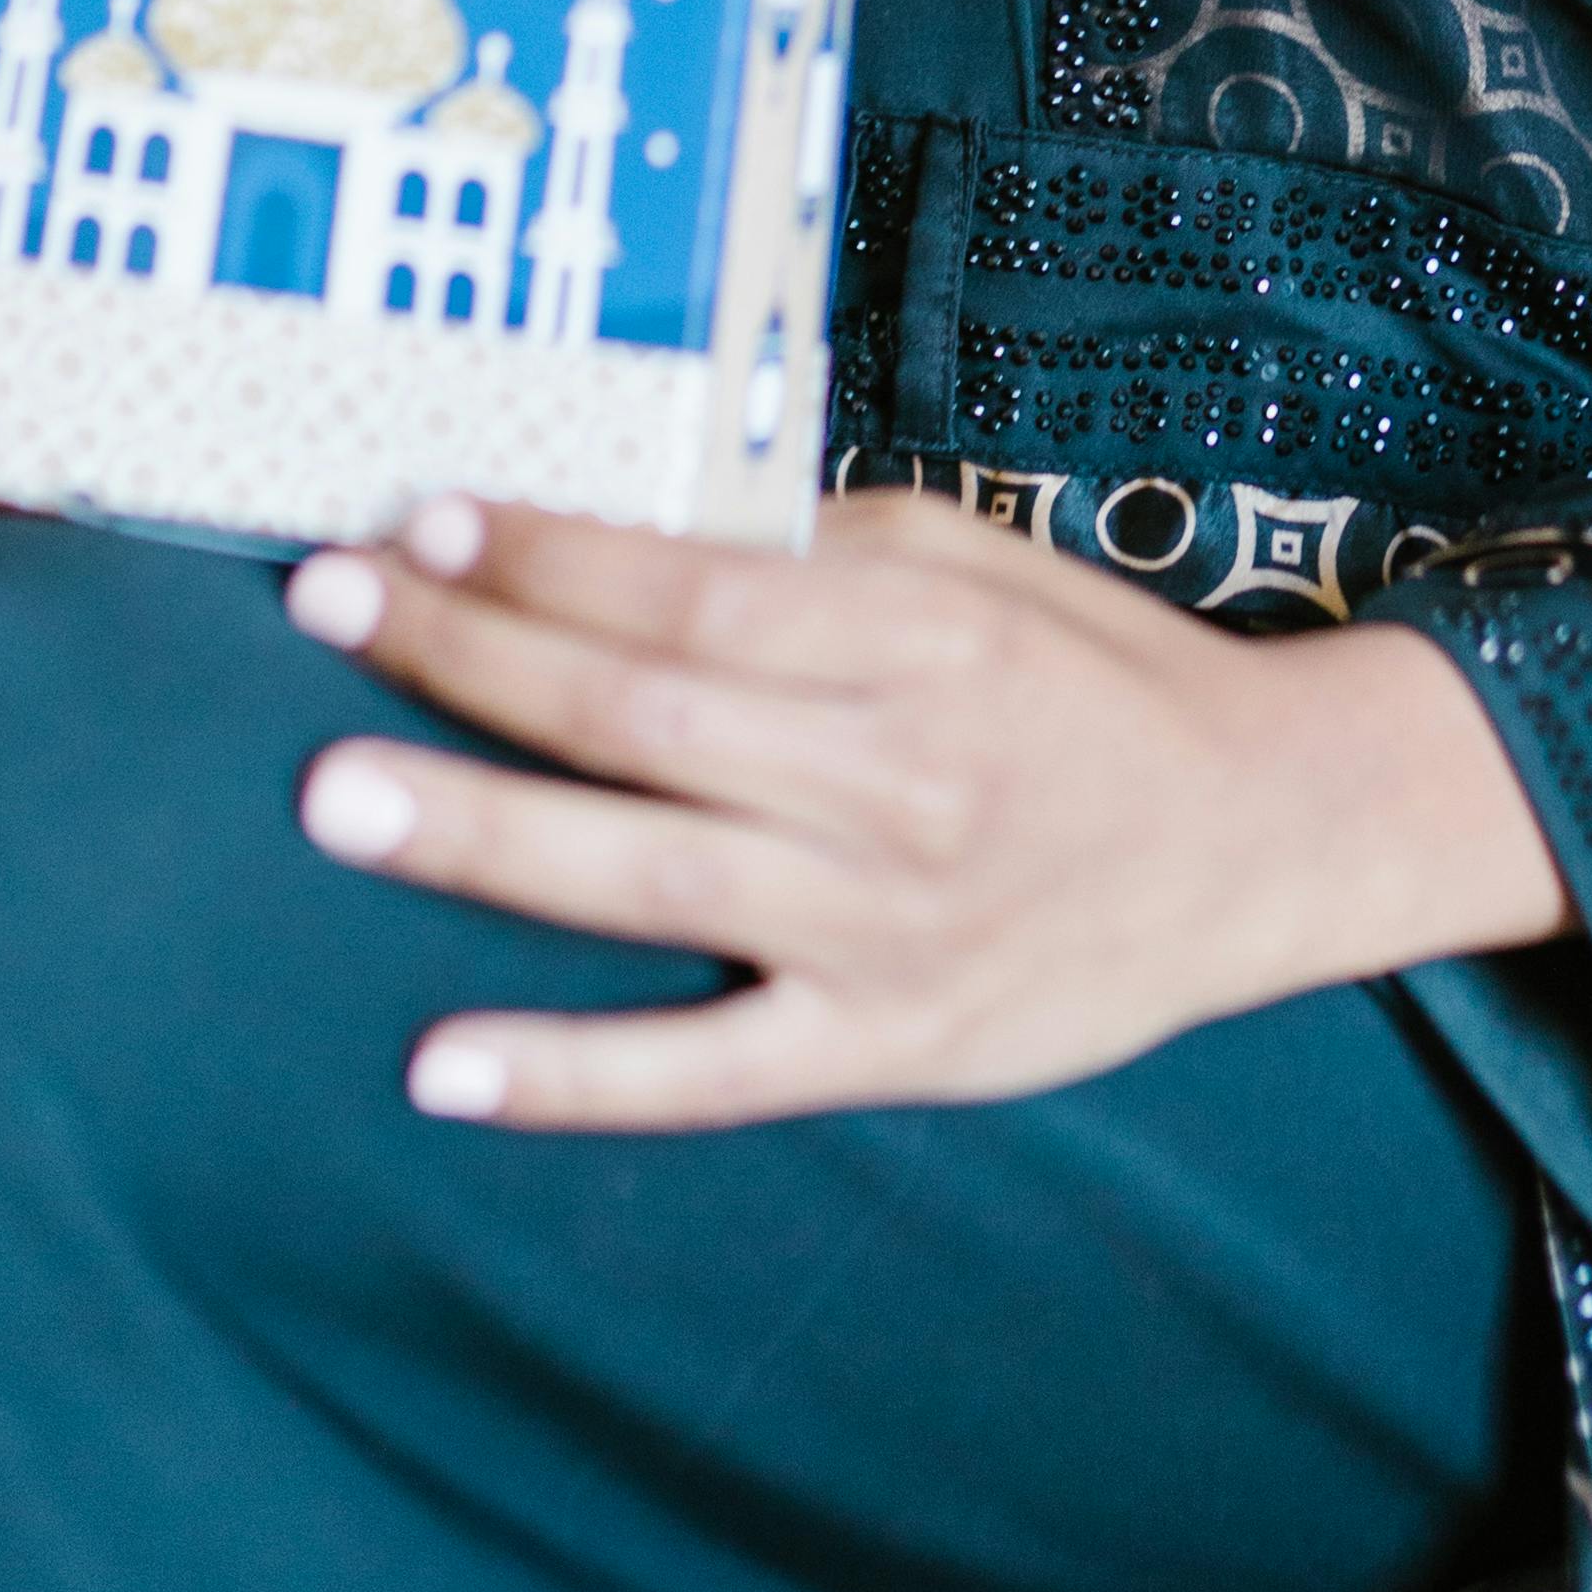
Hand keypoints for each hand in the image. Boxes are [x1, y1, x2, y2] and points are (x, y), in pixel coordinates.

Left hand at [285, 488, 1566, 1133]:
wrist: (1267, 843)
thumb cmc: (1099, 682)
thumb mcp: (977, 566)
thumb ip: (816, 548)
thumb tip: (632, 521)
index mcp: (917, 641)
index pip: (692, 591)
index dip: (546, 553)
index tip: (419, 514)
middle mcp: (894, 783)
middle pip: (642, 716)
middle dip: (470, 656)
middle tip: (324, 607)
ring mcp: (885, 929)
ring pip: (649, 879)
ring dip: (480, 835)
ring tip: (332, 795)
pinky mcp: (888, 1048)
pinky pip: (709, 1073)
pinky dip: (574, 1077)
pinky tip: (444, 1067)